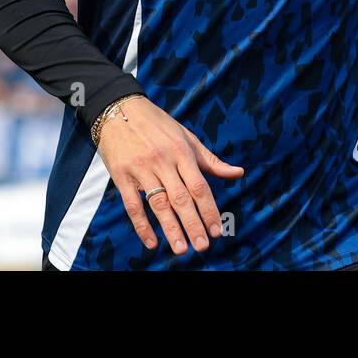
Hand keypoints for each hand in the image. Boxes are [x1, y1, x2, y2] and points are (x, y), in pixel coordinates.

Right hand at [95, 96, 244, 254]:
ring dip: (171, 228)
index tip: (217, 230)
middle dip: (193, 224)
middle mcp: (163, 161)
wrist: (119, 109)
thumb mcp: (187, 137)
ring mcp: (141, 168)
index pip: (199, 185)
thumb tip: (239, 173)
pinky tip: (152, 242)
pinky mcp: (121, 175)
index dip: (209, 209)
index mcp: (182, 151)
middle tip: (203, 246)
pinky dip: (142, 225)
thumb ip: (211, 160)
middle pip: (181, 198)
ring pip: (158, 203)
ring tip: (181, 249)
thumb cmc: (158, 125)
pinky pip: (132, 205)